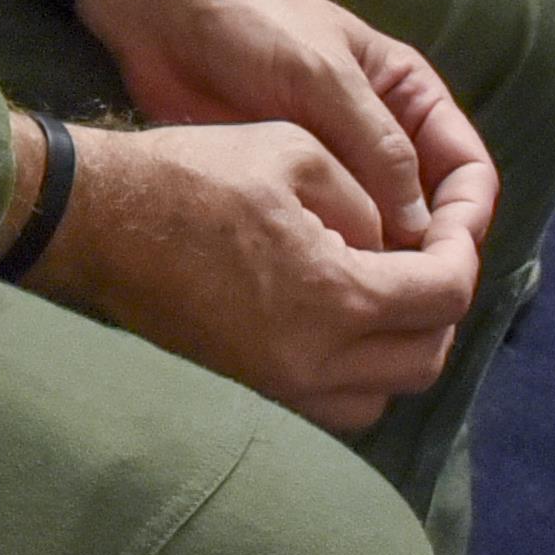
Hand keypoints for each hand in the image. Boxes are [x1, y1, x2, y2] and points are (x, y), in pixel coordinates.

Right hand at [29, 118, 483, 428]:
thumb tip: (393, 240)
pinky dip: (357, 371)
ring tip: (385, 292)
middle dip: (440, 305)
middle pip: (426, 357)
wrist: (92, 224)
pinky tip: (336, 322)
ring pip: (384, 392)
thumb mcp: (294, 150)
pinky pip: (336, 404)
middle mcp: (316, 361)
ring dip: (402, 346)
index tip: (455, 226)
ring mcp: (281, 388)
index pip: (445, 294)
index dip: (462, 253)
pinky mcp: (251, 392)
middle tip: (426, 258)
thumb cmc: (188, 176)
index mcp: (335, 295)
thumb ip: (365, 198)